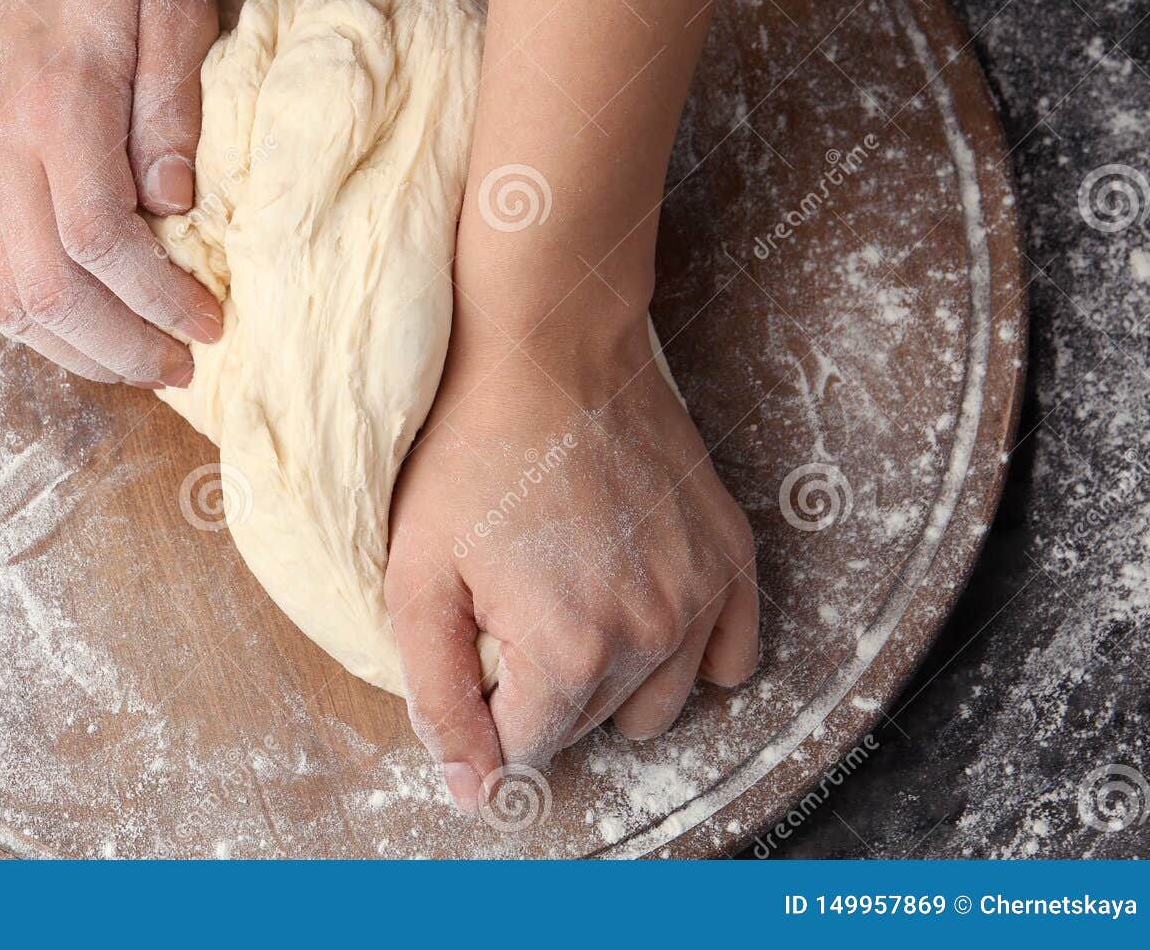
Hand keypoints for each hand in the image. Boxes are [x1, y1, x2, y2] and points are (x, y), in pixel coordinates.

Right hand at [0, 0, 222, 385]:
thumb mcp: (173, 5)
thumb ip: (176, 106)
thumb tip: (178, 206)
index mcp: (57, 108)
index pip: (98, 239)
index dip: (156, 296)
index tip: (210, 322)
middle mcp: (0, 152)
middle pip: (47, 290)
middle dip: (121, 346)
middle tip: (182, 366)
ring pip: (4, 299)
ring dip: (74, 349)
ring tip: (138, 364)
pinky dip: (26, 324)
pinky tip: (78, 334)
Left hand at [385, 312, 758, 813]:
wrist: (549, 350)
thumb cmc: (469, 456)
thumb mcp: (418, 580)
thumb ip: (440, 701)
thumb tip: (475, 798)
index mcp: (569, 652)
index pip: (529, 749)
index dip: (490, 709)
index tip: (477, 650)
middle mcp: (650, 636)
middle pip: (590, 727)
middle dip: (543, 689)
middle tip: (512, 604)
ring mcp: (702, 595)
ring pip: (656, 704)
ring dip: (611, 680)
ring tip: (571, 602)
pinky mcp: (731, 554)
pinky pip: (728, 656)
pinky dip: (686, 652)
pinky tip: (639, 605)